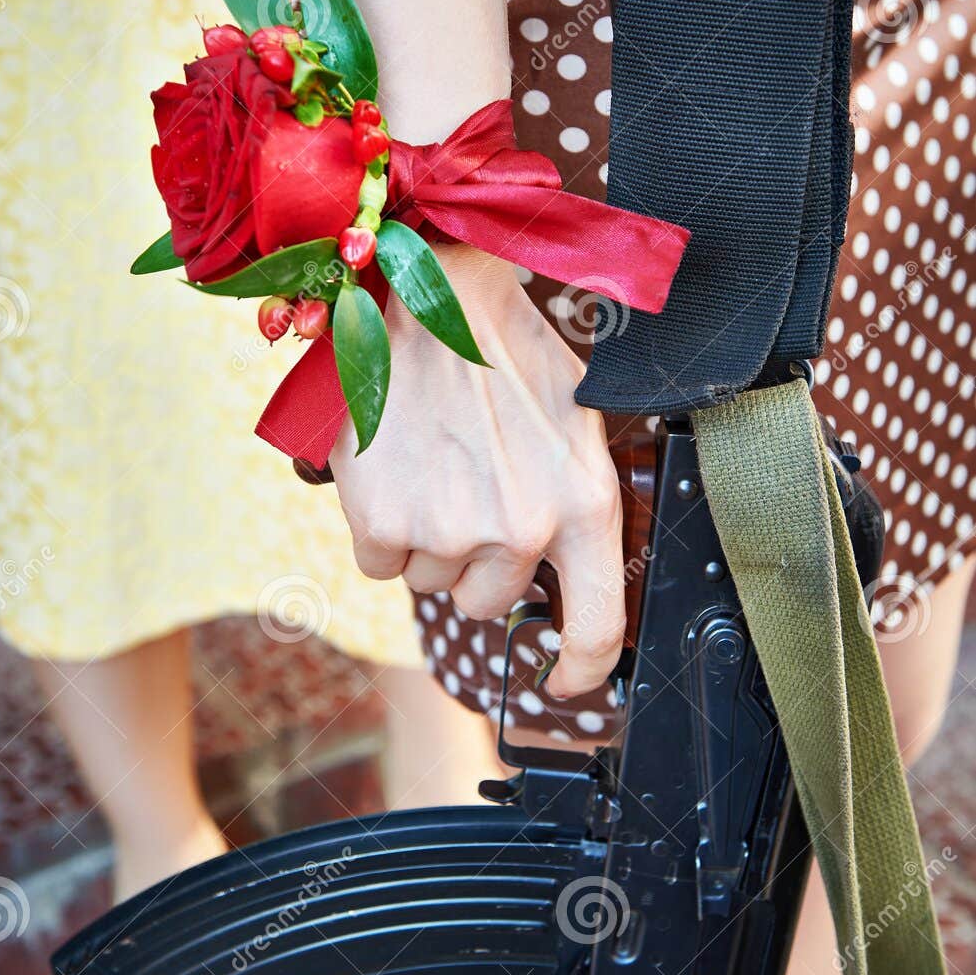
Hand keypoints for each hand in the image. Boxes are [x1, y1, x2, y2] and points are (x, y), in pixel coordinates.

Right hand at [330, 247, 625, 697]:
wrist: (426, 293)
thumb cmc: (502, 349)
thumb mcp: (575, 423)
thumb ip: (575, 500)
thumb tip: (571, 566)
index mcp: (583, 506)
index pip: (597, 629)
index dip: (581, 672)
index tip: (562, 681)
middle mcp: (522, 531)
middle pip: (488, 599)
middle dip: (472, 555)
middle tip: (466, 481)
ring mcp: (450, 531)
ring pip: (430, 578)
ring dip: (425, 535)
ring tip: (430, 458)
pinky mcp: (385, 522)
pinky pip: (380, 560)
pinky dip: (378, 524)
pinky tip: (393, 464)